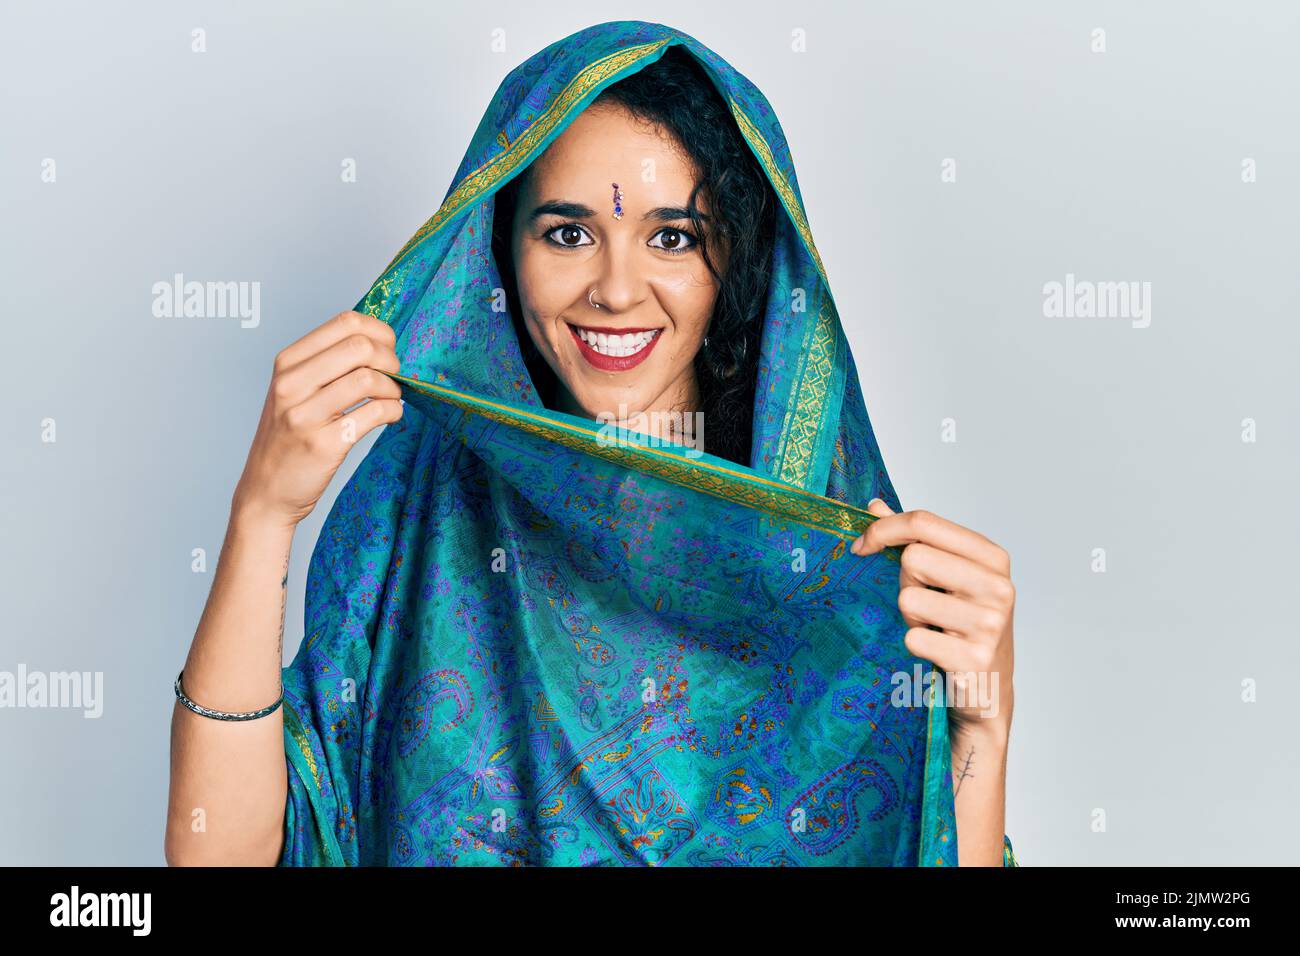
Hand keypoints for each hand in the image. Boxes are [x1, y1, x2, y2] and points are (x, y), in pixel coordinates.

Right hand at [232, 310, 402, 528]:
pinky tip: (390, 416)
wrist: (265, 492)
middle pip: (360, 346)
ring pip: (369, 379)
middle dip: (390, 360)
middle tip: (394, 377)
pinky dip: (393, 411)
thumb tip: (380, 343)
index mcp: (287, 362)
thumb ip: (328, 364)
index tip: (389, 349)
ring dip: (393, 389)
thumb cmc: (289, 438)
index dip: (380, 332)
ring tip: (391, 400)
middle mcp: (291, 384)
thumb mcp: (295, 391)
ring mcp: (305, 414)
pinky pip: (374, 414)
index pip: (345, 322)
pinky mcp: (324, 444)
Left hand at [850, 499, 1014, 740]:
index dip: (883, 529)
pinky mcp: (973, 657)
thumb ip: (913, 539)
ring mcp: (989, 622)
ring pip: (909, 598)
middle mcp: (997, 585)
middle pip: (913, 557)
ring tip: (935, 628)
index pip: (925, 521)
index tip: (861, 545)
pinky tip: (938, 652)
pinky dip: (915, 644)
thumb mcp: (946, 577)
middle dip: (905, 581)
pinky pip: (913, 636)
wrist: (988, 689)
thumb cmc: (962, 626)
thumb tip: (875, 506)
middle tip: (924, 604)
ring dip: (911, 616)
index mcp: (992, 556)